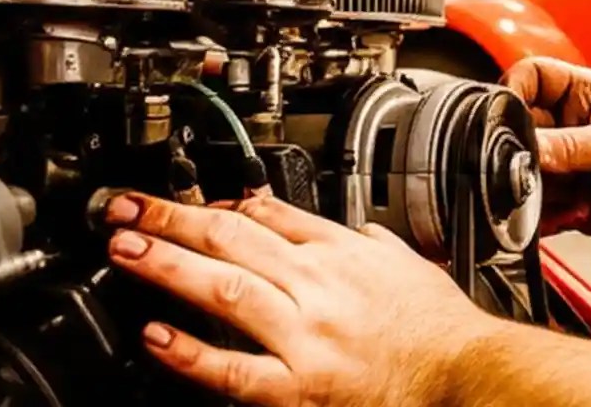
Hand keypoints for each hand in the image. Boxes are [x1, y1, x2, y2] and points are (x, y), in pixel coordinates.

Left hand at [103, 194, 502, 405]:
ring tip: (125, 251)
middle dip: (174, 219)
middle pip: (234, 239)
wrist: (464, 374)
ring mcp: (304, 336)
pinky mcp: (299, 387)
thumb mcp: (411, 265)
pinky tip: (156, 337)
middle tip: (128, 208)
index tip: (189, 203)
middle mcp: (319, 286)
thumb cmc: (442, 328)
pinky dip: (190, 353)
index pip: (271, 215)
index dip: (221, 205)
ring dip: (168, 266)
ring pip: (225, 289)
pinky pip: (234, 369)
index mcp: (343, 253)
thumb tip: (363, 233)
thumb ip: (378, 245)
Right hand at [502, 57, 590, 249]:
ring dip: (530, 191)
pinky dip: (541, 219)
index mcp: (585, 97)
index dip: (512, 92)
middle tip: (526, 172)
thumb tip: (524, 150)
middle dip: (518, 153)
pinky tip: (565, 218)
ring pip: (526, 175)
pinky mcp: (576, 204)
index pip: (533, 78)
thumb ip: (571, 147)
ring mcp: (573, 167)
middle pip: (521, 131)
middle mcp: (573, 130)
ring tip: (556, 199)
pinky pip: (541, 211)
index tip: (503, 117)